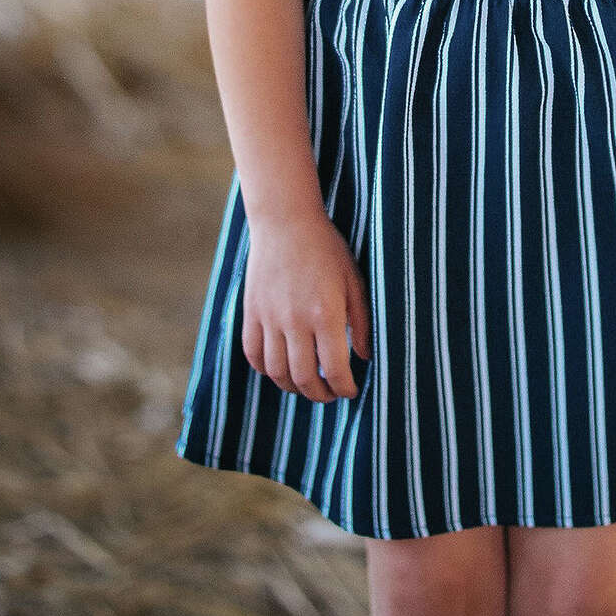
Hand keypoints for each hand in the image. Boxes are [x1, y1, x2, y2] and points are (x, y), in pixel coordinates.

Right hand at [242, 211, 371, 401]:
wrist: (286, 221)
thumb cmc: (327, 249)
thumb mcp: (354, 280)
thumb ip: (362, 322)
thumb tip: (364, 357)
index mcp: (326, 313)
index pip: (335, 368)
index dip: (345, 388)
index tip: (351, 390)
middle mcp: (295, 321)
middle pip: (304, 378)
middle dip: (320, 394)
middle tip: (331, 394)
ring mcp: (269, 318)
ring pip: (277, 372)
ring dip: (293, 387)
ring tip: (308, 385)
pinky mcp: (251, 313)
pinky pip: (254, 355)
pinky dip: (267, 370)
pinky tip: (281, 369)